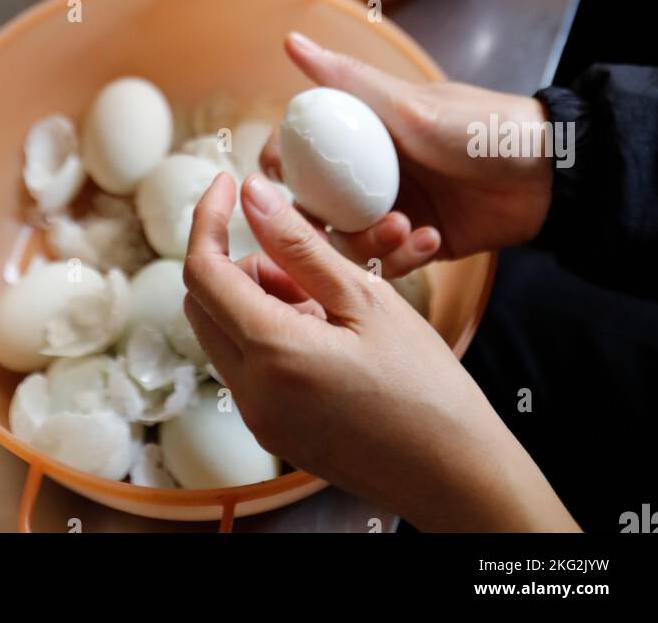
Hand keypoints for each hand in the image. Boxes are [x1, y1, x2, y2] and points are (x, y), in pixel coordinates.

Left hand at [184, 170, 578, 530]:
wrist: (455, 473)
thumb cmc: (425, 385)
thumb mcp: (364, 299)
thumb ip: (298, 244)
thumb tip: (251, 194)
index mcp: (271, 353)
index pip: (201, 270)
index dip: (207, 218)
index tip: (227, 183)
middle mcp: (251, 392)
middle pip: (204, 302)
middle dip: (239, 263)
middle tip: (301, 258)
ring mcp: (259, 418)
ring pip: (225, 333)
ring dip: (257, 300)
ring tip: (327, 301)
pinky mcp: (274, 432)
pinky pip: (248, 367)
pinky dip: (270, 334)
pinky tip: (327, 333)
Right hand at [260, 32, 552, 276]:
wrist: (545, 174)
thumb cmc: (478, 125)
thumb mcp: (408, 104)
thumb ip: (347, 80)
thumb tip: (290, 40)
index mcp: (359, 133)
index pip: (297, 152)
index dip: (281, 170)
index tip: (284, 185)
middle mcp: (369, 170)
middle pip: (317, 209)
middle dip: (331, 223)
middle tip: (359, 222)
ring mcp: (393, 207)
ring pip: (350, 241)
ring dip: (371, 241)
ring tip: (407, 230)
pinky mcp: (418, 241)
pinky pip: (389, 262)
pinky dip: (404, 256)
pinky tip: (431, 240)